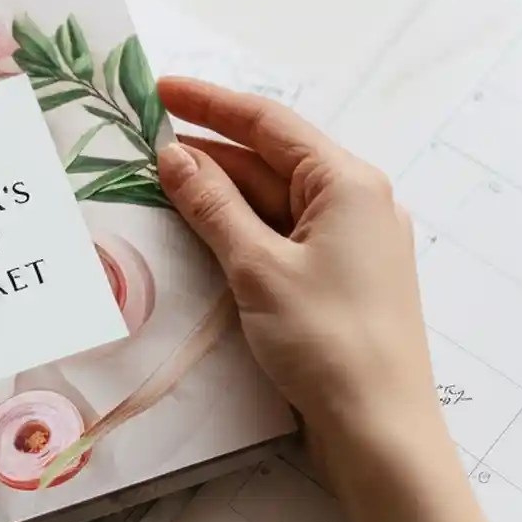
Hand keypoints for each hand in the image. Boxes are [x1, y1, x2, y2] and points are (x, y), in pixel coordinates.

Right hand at [155, 77, 500, 521]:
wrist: (379, 430)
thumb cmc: (327, 342)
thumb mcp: (258, 266)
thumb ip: (212, 206)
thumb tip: (174, 156)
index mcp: (348, 183)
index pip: (269, 122)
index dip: (209, 104)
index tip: (158, 91)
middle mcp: (356, 201)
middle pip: (271, 160)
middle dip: (208, 153)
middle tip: (142, 148)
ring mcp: (351, 241)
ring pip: (274, 199)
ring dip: (220, 193)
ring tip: (159, 186)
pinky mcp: (339, 277)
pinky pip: (282, 234)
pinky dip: (240, 228)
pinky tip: (200, 232)